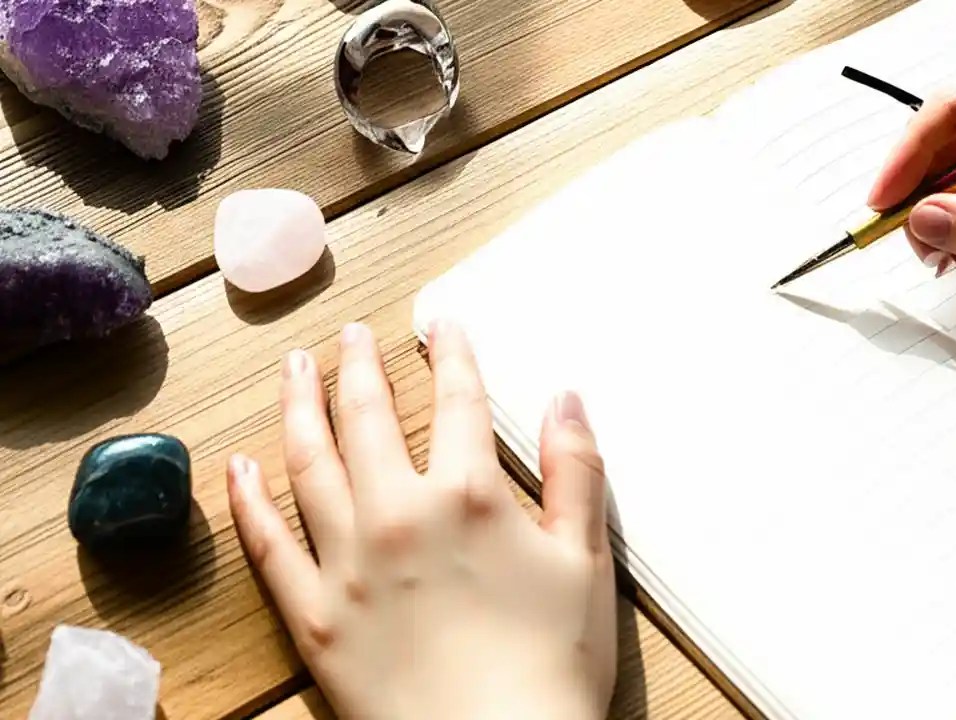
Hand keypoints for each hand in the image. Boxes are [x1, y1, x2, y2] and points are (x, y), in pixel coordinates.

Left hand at [226, 321, 616, 719]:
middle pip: (370, 418)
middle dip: (360, 366)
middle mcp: (399, 514)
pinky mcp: (312, 616)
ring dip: (299, 407)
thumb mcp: (586, 561)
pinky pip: (269, 545)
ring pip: (311, 464)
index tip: (440, 324)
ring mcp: (347, 564)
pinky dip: (251, 501)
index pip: (458, 402)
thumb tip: (566, 397)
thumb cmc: (552, 665)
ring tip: (295, 368)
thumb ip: (576, 472)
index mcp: (469, 497)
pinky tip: (241, 467)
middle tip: (352, 334)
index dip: (451, 355)